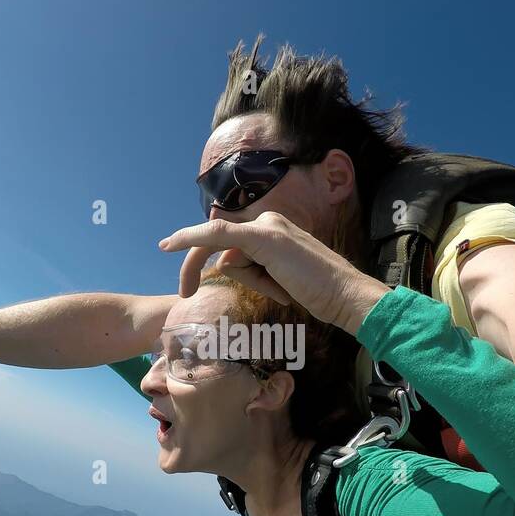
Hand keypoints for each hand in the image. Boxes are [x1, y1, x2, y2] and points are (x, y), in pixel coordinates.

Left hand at [158, 211, 388, 333]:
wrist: (344, 294)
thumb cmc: (317, 292)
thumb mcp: (278, 279)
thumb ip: (252, 267)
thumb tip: (223, 262)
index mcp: (273, 228)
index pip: (229, 240)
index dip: (201, 254)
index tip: (178, 265)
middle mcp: (269, 220)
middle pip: (218, 241)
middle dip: (194, 265)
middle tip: (183, 293)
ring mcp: (268, 226)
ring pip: (229, 255)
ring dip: (253, 283)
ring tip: (286, 287)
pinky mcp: (264, 237)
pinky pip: (218, 235)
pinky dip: (193, 238)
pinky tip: (170, 244)